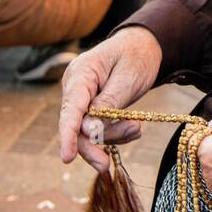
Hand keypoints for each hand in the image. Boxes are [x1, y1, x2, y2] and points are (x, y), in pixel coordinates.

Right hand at [59, 26, 161, 172]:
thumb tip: (89, 131)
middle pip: (77, 125)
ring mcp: (82, 98)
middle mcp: (75, 87)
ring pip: (88, 131)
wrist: (144, 46)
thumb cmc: (136, 56)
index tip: (67, 157)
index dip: (68, 135)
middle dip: (92, 145)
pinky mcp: (91, 107)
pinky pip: (98, 128)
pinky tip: (132, 130)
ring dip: (112, 136)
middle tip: (106, 164)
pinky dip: (115, 134)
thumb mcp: (127, 78)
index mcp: (81, 73)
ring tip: (136, 129)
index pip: (70, 108)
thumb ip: (108, 103)